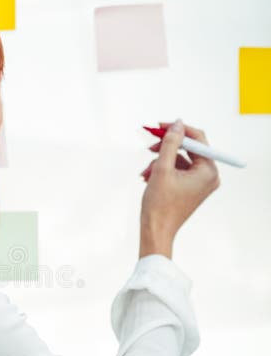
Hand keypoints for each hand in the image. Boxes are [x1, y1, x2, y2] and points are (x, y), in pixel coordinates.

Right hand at [140, 120, 220, 241]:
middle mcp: (209, 176)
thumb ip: (170, 143)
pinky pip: (178, 171)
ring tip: (146, 171)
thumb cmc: (160, 205)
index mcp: (208, 171)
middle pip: (189, 149)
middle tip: (150, 145)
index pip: (198, 140)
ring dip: (160, 161)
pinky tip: (148, 177)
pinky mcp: (191, 188)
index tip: (161, 126)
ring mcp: (200, 183)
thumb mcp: (162, 169)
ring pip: (179, 160)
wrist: (155, 232)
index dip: (178, 130)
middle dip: (166, 148)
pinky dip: (163, 170)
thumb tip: (177, 124)